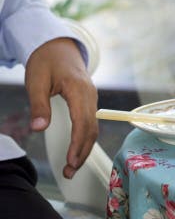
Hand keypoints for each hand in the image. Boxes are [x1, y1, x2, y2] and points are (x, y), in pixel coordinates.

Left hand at [25, 38, 97, 178]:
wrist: (59, 46)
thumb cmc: (46, 61)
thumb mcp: (36, 80)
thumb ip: (39, 105)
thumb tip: (38, 128)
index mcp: (78, 89)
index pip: (82, 122)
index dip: (78, 143)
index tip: (71, 160)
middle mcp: (90, 95)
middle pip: (91, 129)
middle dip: (82, 153)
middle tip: (69, 172)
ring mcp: (92, 98)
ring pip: (93, 128)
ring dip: (85, 149)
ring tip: (72, 166)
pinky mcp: (88, 101)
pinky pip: (91, 123)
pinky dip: (85, 139)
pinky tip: (77, 151)